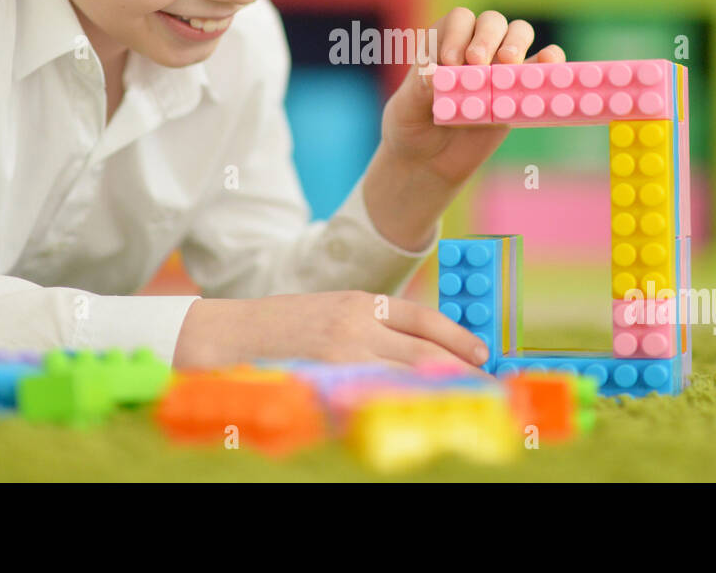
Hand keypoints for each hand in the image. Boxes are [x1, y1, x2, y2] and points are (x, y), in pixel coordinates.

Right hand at [173, 291, 492, 374]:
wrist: (230, 333)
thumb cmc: (285, 328)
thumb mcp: (333, 313)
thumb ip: (372, 327)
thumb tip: (420, 352)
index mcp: (361, 301)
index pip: (422, 316)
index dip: (456, 336)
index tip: (482, 354)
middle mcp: (356, 321)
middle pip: (422, 350)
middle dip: (457, 370)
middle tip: (486, 387)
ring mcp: (341, 351)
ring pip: (403, 375)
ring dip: (435, 391)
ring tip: (461, 404)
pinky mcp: (325, 376)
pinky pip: (373, 393)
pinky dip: (398, 404)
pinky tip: (414, 414)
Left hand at [359, 8, 564, 250]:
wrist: (429, 160)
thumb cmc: (412, 125)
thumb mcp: (407, 107)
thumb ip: (419, 89)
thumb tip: (433, 73)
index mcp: (444, 41)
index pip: (459, 21)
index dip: (458, 34)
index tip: (450, 62)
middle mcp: (475, 46)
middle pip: (492, 23)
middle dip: (487, 37)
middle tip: (477, 62)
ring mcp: (500, 66)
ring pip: (519, 35)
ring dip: (517, 43)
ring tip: (509, 62)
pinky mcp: (520, 89)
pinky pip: (542, 66)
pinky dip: (550, 60)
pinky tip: (548, 65)